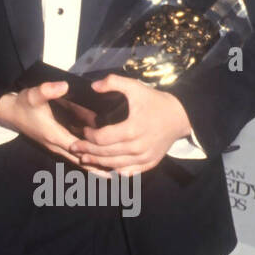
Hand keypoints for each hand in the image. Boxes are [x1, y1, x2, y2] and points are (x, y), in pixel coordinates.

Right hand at [0, 81, 111, 173]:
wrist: (11, 112)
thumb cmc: (24, 104)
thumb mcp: (34, 94)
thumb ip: (48, 90)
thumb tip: (64, 86)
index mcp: (55, 135)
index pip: (79, 148)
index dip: (94, 152)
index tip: (112, 158)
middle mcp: (57, 145)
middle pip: (81, 160)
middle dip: (99, 165)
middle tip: (119, 172)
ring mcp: (57, 147)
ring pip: (79, 160)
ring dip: (94, 166)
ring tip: (114, 173)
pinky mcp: (57, 144)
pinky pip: (75, 156)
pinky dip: (87, 161)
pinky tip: (100, 164)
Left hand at [69, 74, 192, 175]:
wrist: (180, 116)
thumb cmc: (156, 101)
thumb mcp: (136, 87)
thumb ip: (114, 82)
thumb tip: (94, 86)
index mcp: (131, 129)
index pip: (102, 138)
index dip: (88, 136)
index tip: (83, 131)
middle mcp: (137, 147)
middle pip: (105, 154)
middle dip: (87, 151)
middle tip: (74, 148)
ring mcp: (144, 157)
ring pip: (114, 165)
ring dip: (97, 163)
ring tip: (84, 159)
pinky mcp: (149, 163)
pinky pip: (129, 171)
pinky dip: (115, 171)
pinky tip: (105, 168)